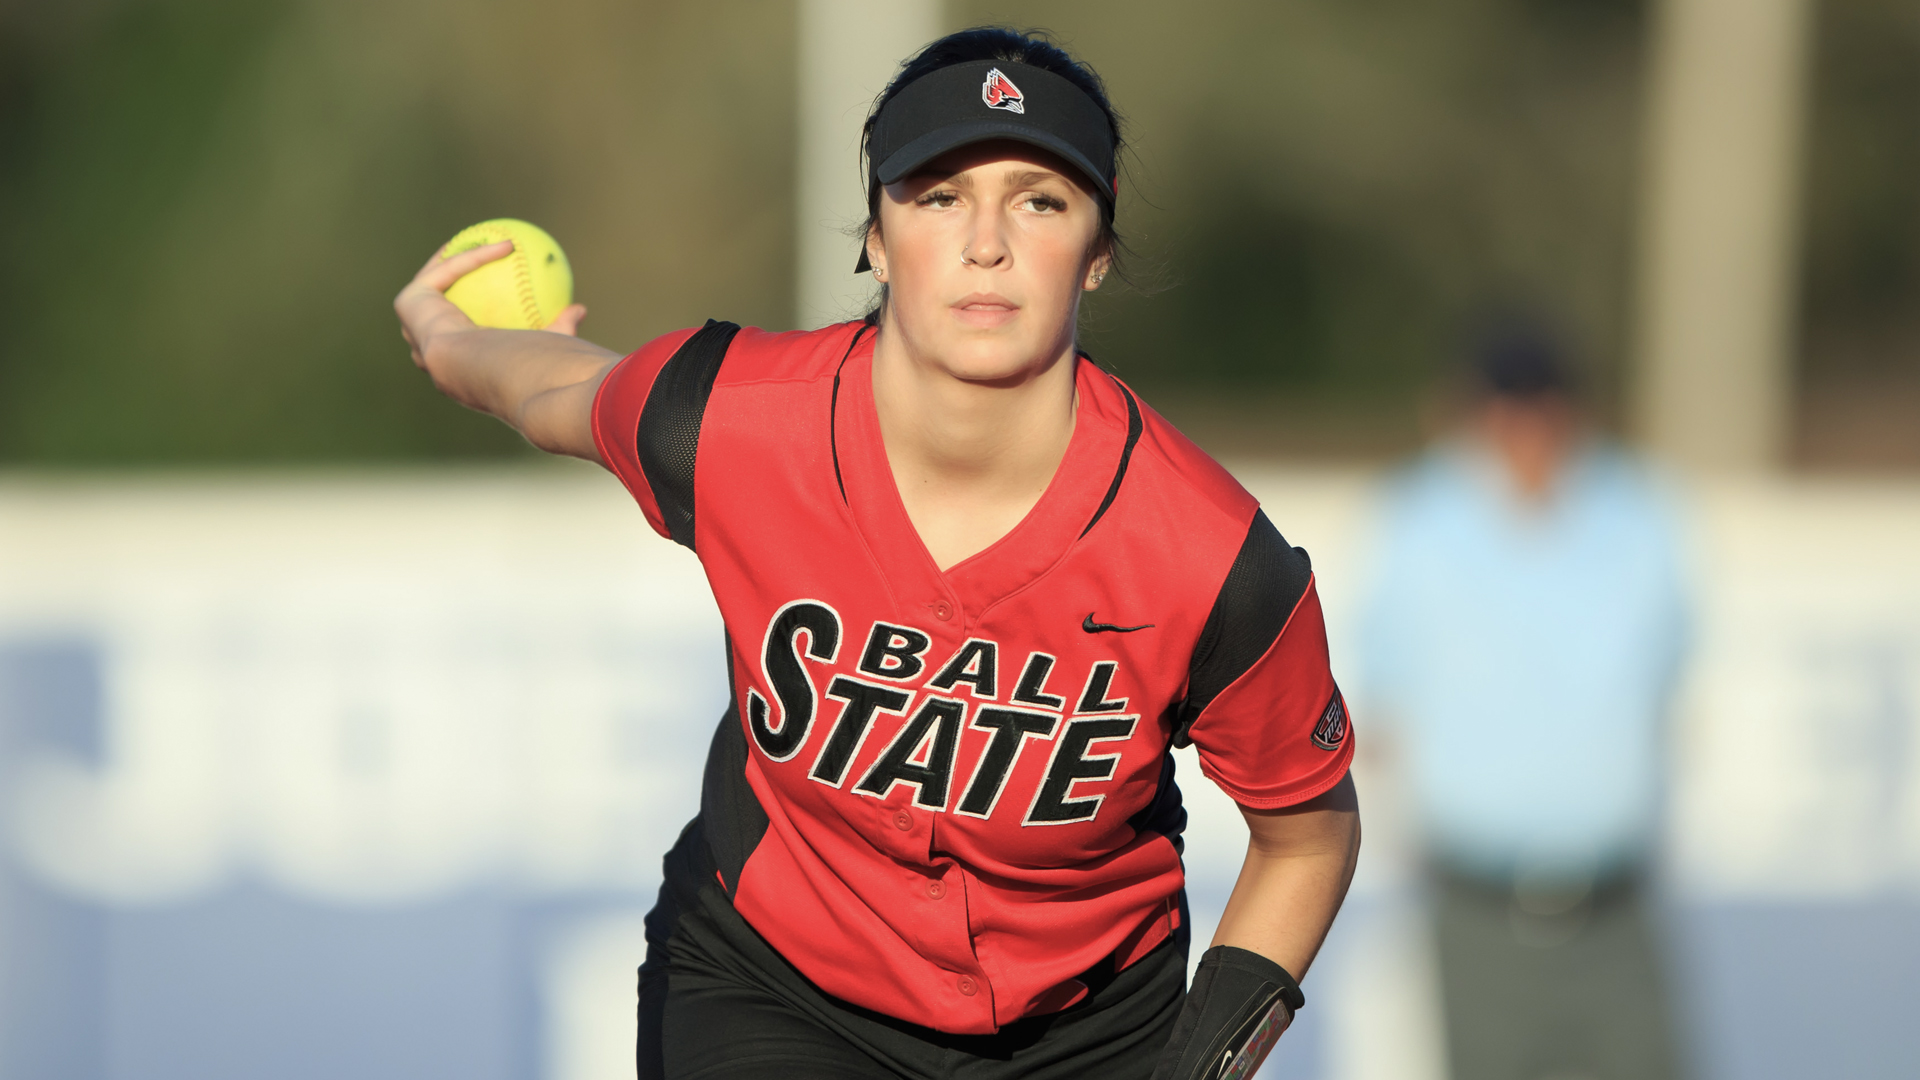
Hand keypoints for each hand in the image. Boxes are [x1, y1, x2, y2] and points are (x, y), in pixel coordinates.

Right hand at [394, 241, 588, 370]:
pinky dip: (472, 256)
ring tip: (475, 243)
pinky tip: (503, 244)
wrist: (482, 368)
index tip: (496, 304)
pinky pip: (443, 272)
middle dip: (449, 293)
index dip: (473, 326)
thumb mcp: (547, 347)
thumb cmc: (516, 369)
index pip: (463, 349)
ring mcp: (415, 329)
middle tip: (476, 272)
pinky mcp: (408, 304)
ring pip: (431, 287)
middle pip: (436, 318)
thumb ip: (560, 327)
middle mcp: (431, 355)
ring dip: (453, 263)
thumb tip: (580, 310)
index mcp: (458, 372)